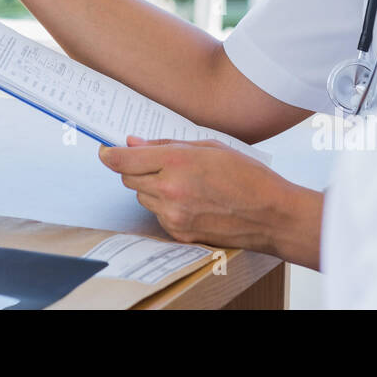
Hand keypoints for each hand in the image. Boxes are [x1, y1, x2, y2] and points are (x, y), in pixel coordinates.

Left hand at [98, 135, 318, 264]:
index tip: (104, 150)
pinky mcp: (179, 233)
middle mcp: (169, 191)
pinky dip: (166, 205)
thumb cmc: (247, 176)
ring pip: (142, 197)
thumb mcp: (209, 147)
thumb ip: (166, 145)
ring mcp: (173, 215)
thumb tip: (133, 142)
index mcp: (176, 163)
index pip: (124, 159)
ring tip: (184, 182)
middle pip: (128, 179)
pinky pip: (158, 215)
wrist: (272, 215)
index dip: (109, 154)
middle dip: (135, 168)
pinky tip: (191, 200)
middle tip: (156, 163)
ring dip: (152, 187)